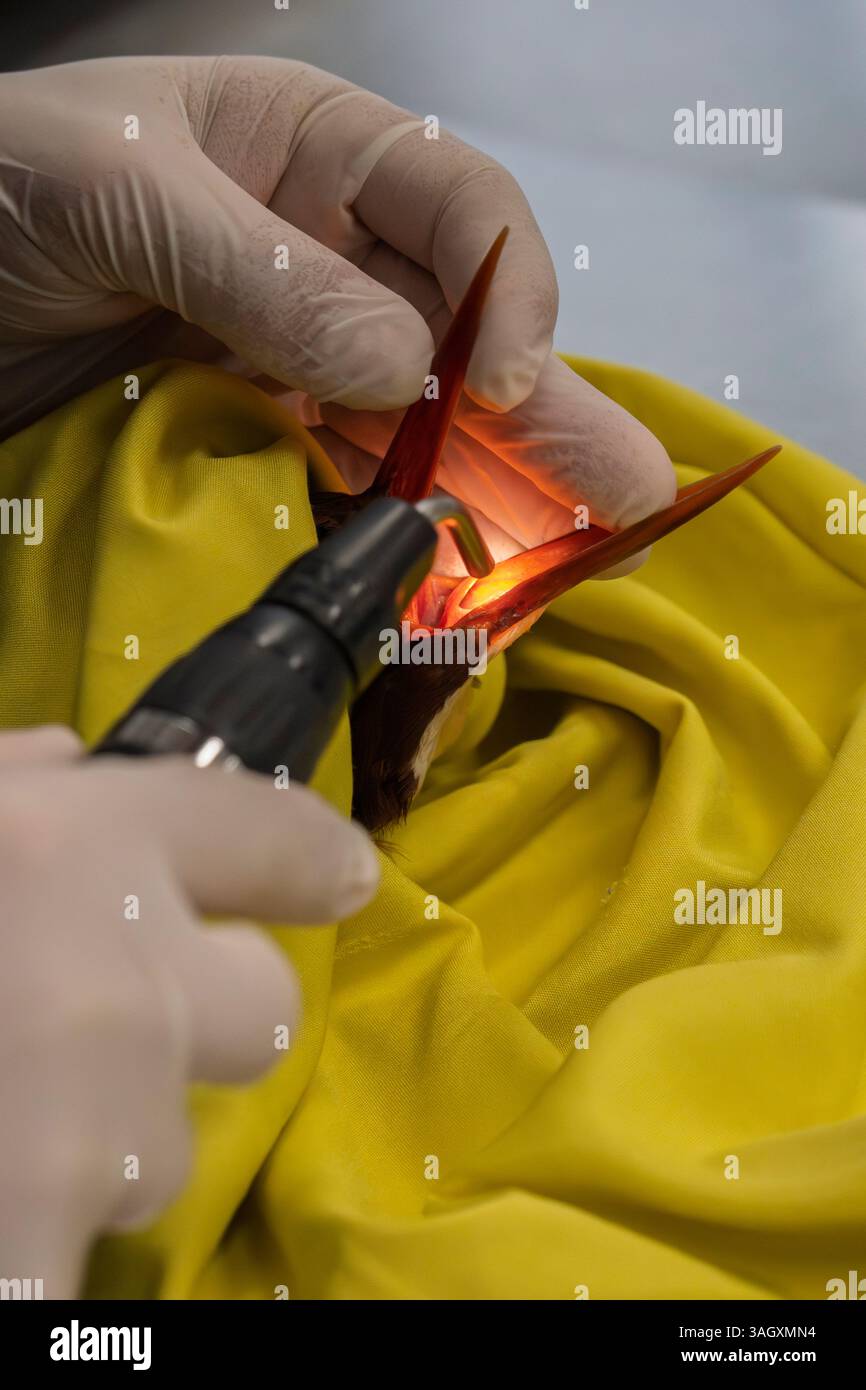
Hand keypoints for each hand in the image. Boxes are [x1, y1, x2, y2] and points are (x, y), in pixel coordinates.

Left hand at [0, 55, 673, 552]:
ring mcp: (290, 359)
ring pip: (419, 428)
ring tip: (584, 558)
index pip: (459, 213)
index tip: (505, 383)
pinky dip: (397, 532)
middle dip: (548, 419)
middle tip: (629, 498)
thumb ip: (263, 271)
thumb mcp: (118, 187)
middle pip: (465, 338)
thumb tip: (404, 370)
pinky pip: (345, 486)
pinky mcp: (249, 440)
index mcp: (311, 154)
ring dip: (497, 494)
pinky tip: (458, 575)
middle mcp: (323, 258)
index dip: (506, 295)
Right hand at [0, 726, 377, 1297]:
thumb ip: (0, 786)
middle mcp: (122, 983)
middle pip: (261, 1006)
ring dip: (100, 1125)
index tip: (332, 877)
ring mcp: (97, 1135)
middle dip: (199, 1007)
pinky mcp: (44, 1253)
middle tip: (103, 1013)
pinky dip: (43, 1230)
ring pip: (165, 1137)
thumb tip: (65, 767)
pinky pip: (90, 1251)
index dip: (307, 859)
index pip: (268, 835)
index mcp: (74, 842)